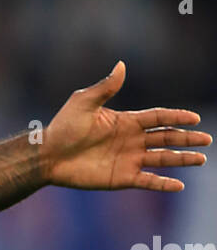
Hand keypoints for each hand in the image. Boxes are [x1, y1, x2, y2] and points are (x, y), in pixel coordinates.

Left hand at [42, 61, 209, 191]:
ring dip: (182, 159)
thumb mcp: (84, 102)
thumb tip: (122, 65)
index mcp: (126, 121)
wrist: (49, 156)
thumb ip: (106, 87)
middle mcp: (131, 141)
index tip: (195, 118)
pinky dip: (163, 183)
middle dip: (187, 138)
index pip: (158, 118)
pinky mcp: (121, 178)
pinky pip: (147, 181)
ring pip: (162, 159)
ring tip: (201, 159)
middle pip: (166, 138)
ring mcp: (128, 160)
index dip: (177, 118)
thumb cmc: (63, 127)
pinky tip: (179, 184)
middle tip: (206, 140)